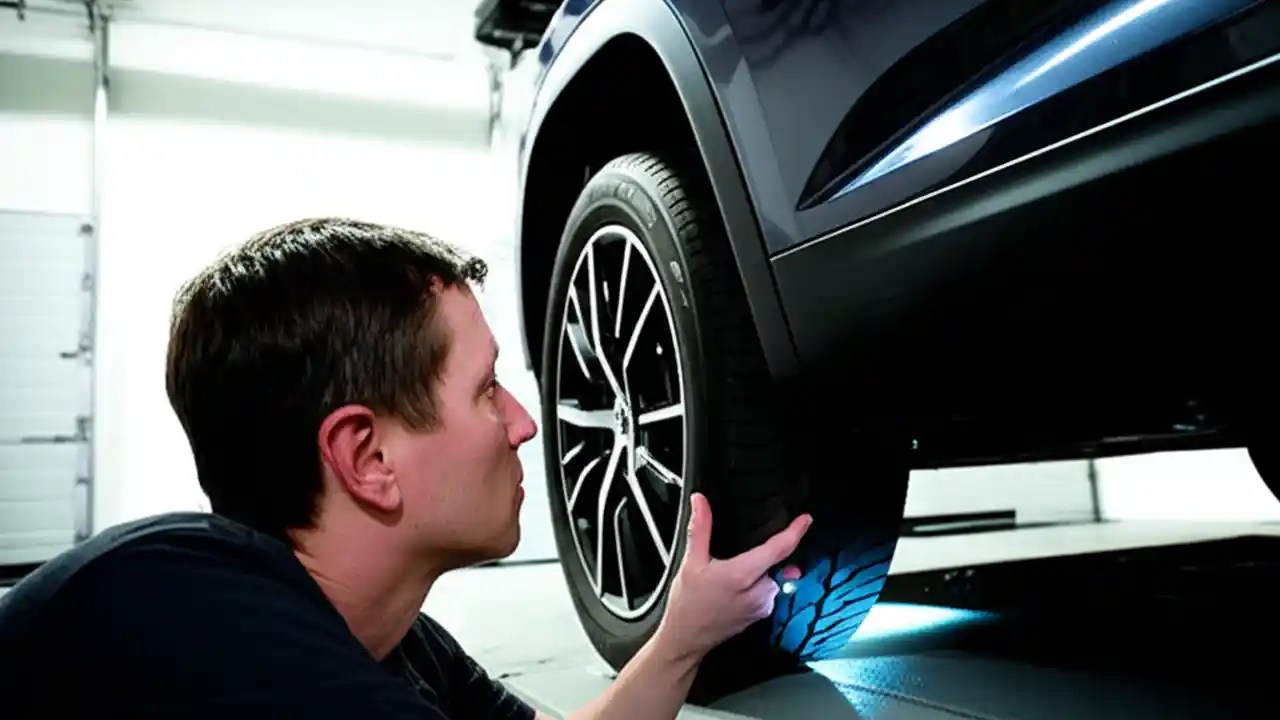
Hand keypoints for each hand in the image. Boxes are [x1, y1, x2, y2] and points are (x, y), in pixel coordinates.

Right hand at [654, 492, 812, 663]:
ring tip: (731, 573)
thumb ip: (700, 529)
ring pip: (773, 576)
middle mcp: (759, 592)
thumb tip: (700, 501)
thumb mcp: (691, 562)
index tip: (806, 519)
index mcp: (743, 575)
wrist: (686, 639)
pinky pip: (769, 591)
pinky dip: (759, 583)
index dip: (795, 532)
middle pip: (777, 562)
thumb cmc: (687, 603)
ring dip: (761, 569)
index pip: (779, 549)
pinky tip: (736, 588)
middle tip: (739, 554)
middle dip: (767, 552)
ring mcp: (763, 605)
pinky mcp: (762, 614)